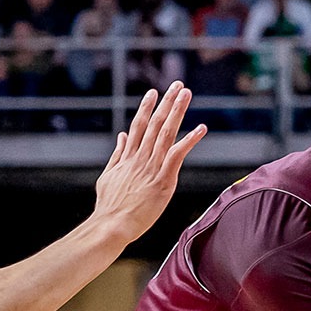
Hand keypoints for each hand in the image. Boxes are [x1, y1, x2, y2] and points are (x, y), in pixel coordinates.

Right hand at [92, 83, 205, 244]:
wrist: (111, 225)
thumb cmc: (110, 207)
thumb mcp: (109, 176)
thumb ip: (118, 154)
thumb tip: (122, 135)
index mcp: (128, 157)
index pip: (139, 126)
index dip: (147, 108)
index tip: (154, 92)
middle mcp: (140, 158)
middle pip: (155, 123)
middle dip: (167, 102)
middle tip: (177, 85)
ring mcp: (152, 168)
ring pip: (166, 133)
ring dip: (178, 112)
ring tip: (186, 94)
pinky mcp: (162, 181)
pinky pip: (178, 155)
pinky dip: (190, 140)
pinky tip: (201, 128)